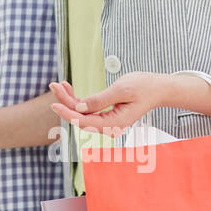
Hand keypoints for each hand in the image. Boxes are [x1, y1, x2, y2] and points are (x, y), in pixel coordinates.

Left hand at [48, 74, 164, 136]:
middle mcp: (109, 126)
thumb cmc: (144, 87)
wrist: (157, 88)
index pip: (84, 121)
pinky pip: (87, 109)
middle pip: (80, 117)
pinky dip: (77, 99)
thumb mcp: (121, 90)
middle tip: (53, 85)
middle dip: (65, 102)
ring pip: (81, 113)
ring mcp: (107, 121)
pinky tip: (68, 88)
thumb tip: (80, 107)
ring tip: (58, 84)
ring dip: (69, 100)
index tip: (54, 104)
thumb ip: (100, 99)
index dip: (67, 113)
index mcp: (114, 123)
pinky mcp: (106, 114)